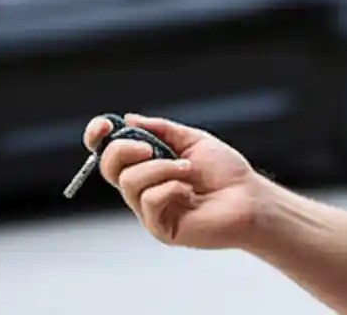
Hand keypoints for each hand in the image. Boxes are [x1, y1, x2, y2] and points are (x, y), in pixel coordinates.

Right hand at [83, 113, 261, 249]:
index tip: (105, 125)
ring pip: (129, 182)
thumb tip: (129, 119)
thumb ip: (161, 129)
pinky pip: (149, 201)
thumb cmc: (225, 172)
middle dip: (124, 149)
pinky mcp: (159, 227)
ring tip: (187, 169)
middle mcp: (143, 187)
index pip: (108, 152)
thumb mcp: (192, 139)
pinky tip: (188, 191)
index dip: (97, 136)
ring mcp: (149, 209)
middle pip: (109, 166)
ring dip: (160, 168)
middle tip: (150, 148)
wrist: (249, 199)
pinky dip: (170, 188)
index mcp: (147, 164)